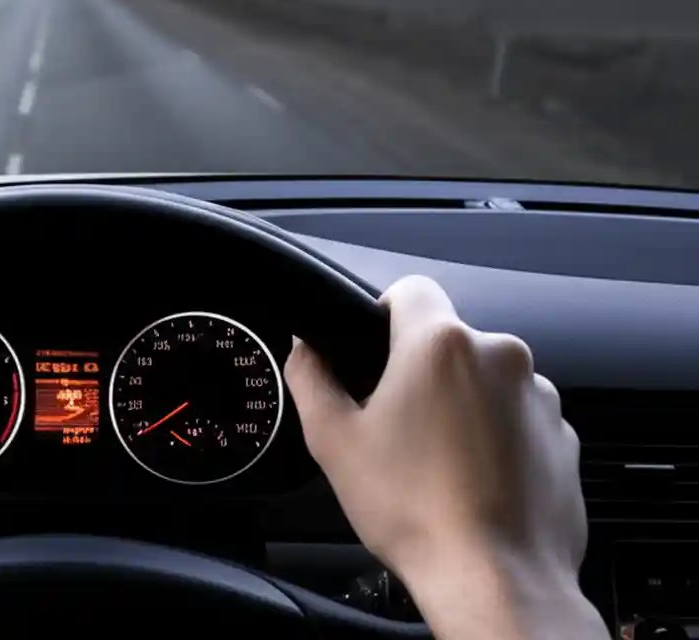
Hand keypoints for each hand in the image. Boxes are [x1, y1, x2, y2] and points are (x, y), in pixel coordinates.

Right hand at [285, 276, 604, 638]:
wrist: (495, 578)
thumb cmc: (414, 511)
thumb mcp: (333, 441)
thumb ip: (310, 378)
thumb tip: (305, 350)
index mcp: (440, 345)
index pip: (410, 290)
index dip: (385, 316)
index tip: (376, 355)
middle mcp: (500, 357)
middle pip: (448, 343)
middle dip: (422, 376)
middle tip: (397, 429)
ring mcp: (540, 398)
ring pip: (485, 382)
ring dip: (463, 408)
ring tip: (437, 465)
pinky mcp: (564, 437)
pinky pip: (518, 421)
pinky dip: (496, 441)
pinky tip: (473, 482)